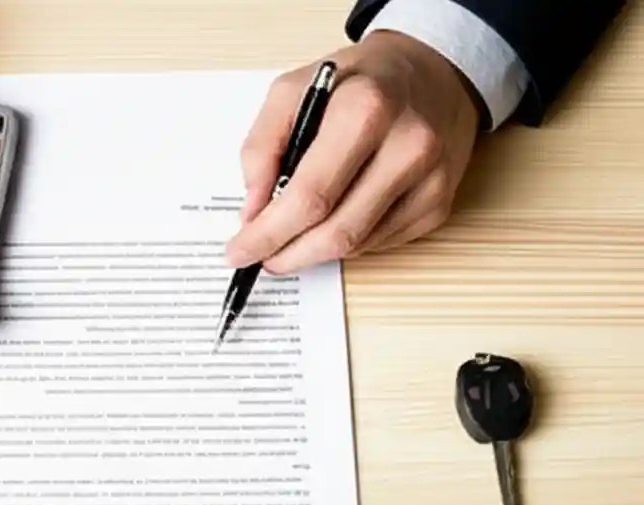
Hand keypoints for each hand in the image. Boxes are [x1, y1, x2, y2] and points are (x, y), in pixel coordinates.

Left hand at [227, 30, 482, 273]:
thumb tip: (252, 210)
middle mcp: (407, 146)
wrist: (433, 71)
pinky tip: (333, 220)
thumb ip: (262, 147)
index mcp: (364, 110)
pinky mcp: (440, 203)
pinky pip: (380, 243)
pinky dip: (346, 242)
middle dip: (288, 254)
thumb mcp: (293, 90)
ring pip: (358, 246)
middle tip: (261, 257)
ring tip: (290, 238)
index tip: (239, 252)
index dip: (269, 234)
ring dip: (314, 252)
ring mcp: (431, 179)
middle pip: (337, 232)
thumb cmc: (358, 81)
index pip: (310, 196)